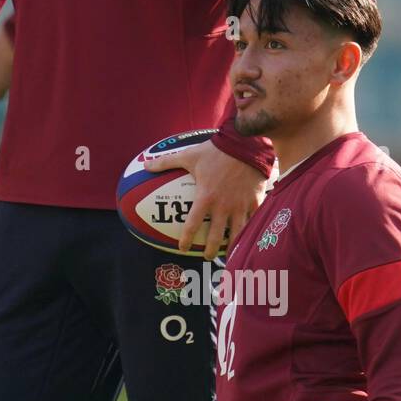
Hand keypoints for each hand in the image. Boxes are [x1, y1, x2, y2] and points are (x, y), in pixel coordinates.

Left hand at [145, 141, 266, 259]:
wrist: (245, 144)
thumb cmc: (216, 151)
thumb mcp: (189, 155)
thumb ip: (166, 161)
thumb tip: (146, 165)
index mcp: (206, 198)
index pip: (193, 224)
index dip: (186, 239)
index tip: (182, 248)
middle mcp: (223, 206)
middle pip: (216, 237)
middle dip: (210, 250)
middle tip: (206, 256)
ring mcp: (240, 205)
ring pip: (237, 234)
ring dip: (231, 246)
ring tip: (228, 255)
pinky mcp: (255, 201)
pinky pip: (253, 220)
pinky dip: (251, 230)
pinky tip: (249, 237)